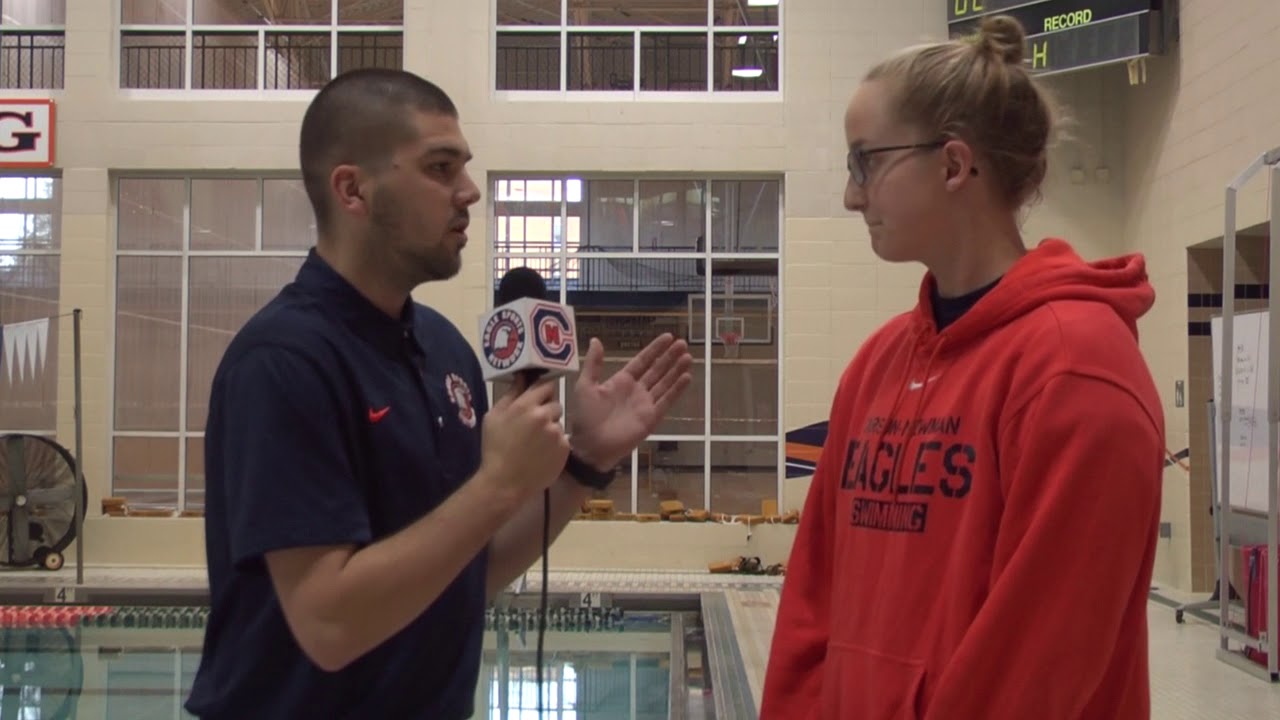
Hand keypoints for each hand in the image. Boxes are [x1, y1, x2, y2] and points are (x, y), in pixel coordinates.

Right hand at [478, 377, 570, 499]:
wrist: (504, 483)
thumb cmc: (494, 448)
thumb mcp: (493, 417)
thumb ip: (510, 394)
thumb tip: (522, 377)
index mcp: (525, 405)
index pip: (545, 385)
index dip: (542, 391)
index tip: (537, 398)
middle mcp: (544, 416)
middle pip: (555, 403)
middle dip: (546, 410)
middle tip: (533, 425)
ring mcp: (557, 433)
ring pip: (558, 422)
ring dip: (550, 428)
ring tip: (535, 443)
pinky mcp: (564, 448)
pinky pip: (562, 439)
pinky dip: (555, 444)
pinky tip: (542, 454)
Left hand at [569, 334, 693, 469]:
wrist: (591, 446)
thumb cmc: (585, 417)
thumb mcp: (585, 386)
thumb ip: (593, 364)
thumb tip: (596, 340)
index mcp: (621, 381)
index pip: (643, 361)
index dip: (655, 349)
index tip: (668, 337)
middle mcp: (636, 390)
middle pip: (657, 370)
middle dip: (669, 357)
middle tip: (682, 343)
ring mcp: (645, 404)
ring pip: (665, 383)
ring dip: (676, 370)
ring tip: (688, 357)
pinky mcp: (651, 418)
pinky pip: (667, 401)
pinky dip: (677, 389)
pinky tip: (687, 377)